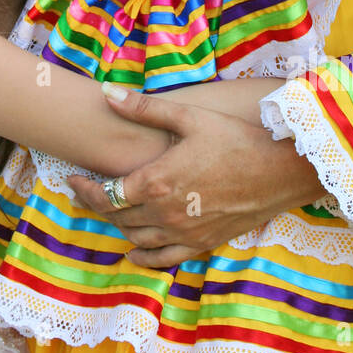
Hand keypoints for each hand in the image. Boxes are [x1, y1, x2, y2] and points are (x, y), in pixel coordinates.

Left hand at [67, 90, 323, 268]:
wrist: (280, 171)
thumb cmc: (235, 139)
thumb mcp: (188, 117)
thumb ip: (144, 109)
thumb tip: (107, 94)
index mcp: (156, 182)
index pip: (106, 195)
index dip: (84, 188)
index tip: (73, 179)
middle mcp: (165, 214)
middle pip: (117, 217)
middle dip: (96, 205)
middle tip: (84, 192)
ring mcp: (184, 234)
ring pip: (136, 238)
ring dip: (118, 226)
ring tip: (109, 211)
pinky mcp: (203, 244)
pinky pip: (164, 259)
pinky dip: (144, 256)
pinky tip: (136, 250)